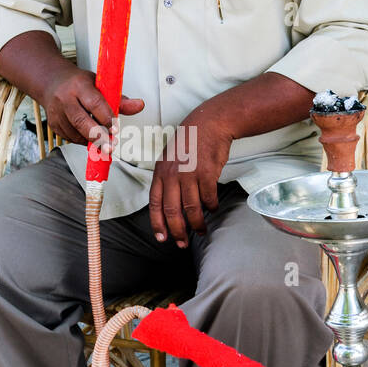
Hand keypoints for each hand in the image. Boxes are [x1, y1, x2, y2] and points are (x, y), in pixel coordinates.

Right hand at [42, 65, 143, 145]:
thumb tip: (139, 105)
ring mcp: (57, 112)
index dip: (106, 118)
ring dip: (91, 141)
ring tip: (103, 141)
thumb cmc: (78, 83)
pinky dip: (82, 140)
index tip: (115, 129)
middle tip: (110, 146)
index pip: (94, 103)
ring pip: (76, 133)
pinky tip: (88, 135)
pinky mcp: (53, 125)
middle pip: (81, 121)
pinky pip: (70, 138)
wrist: (52, 82)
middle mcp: (65, 98)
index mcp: (79, 85)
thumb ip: (120, 99)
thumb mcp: (100, 84)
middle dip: (98, 137)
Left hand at [149, 104, 233, 247]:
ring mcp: (190, 174)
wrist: (210, 123)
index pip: (155, 203)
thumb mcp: (170, 158)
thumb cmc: (191, 141)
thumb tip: (169, 204)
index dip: (157, 223)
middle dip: (177, 231)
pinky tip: (213, 209)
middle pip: (172, 210)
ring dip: (197, 223)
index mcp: (160, 172)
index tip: (162, 238)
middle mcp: (172, 174)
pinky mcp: (207, 173)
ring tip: (201, 230)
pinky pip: (209, 198)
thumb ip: (167, 179)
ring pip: (191, 208)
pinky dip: (211, 207)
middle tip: (182, 243)